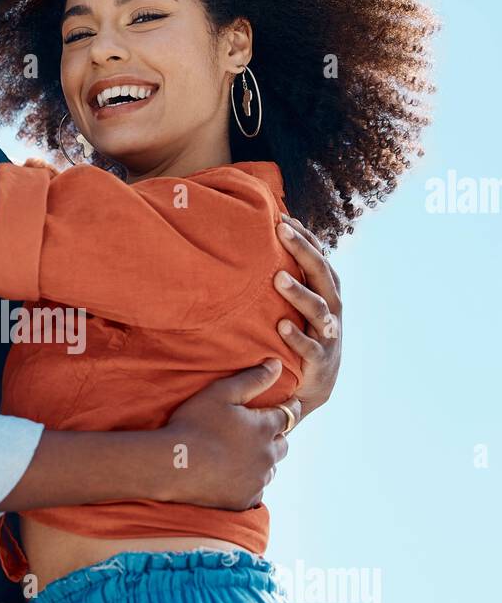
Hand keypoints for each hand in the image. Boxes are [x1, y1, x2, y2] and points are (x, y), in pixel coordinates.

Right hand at [159, 360, 298, 510]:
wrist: (173, 465)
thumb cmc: (194, 424)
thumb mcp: (221, 393)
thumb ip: (253, 379)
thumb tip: (277, 365)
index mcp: (265, 428)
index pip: (290, 414)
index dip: (291, 407)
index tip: (291, 404)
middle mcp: (267, 455)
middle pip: (284, 444)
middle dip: (278, 436)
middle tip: (266, 431)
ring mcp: (257, 480)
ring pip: (270, 469)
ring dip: (264, 461)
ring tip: (250, 456)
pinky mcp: (244, 499)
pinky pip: (256, 491)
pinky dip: (250, 483)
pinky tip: (237, 478)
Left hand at [275, 215, 341, 417]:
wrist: (315, 386)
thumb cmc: (304, 336)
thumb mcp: (302, 305)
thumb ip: (292, 278)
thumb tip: (270, 243)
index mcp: (328, 292)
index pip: (320, 257)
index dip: (306, 237)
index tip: (284, 217)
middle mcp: (332, 308)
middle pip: (321, 273)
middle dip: (302, 250)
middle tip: (281, 231)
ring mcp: (328, 334)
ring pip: (317, 308)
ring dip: (298, 292)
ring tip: (277, 278)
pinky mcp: (319, 361)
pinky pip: (309, 347)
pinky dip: (296, 336)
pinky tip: (281, 327)